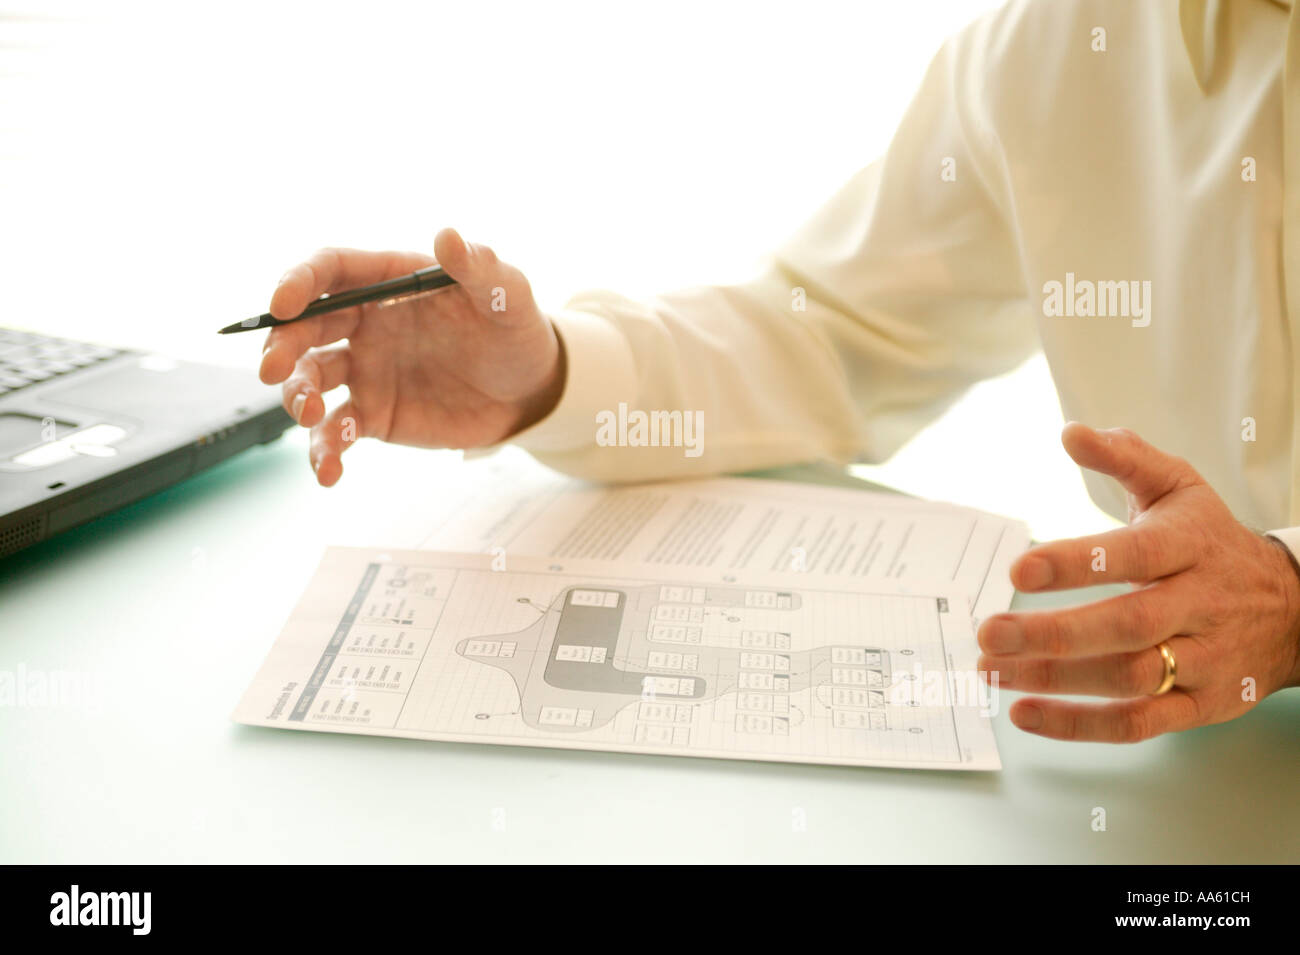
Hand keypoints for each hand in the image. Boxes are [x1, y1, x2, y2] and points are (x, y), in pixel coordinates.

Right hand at [258, 229, 564, 484]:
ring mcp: (365, 370)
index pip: (330, 271)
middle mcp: (365, 323)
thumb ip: (477, 267)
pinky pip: (336, 431)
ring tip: (309, 416)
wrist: (530, 391)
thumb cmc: (516, 329)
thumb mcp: (507, 295)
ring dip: (297, 396)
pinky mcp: (374, 413)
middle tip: (273, 371)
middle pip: (304, 328)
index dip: (298, 283)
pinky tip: (328, 472)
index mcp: (388, 282)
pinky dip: (324, 451)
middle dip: (281, 347)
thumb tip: (448, 236)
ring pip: (311, 379)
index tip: (280, 305)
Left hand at [978, 423, 1299, 741]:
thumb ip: (1125, 458)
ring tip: (992, 670)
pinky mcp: (1201, 705)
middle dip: (1053, 633)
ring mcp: (1203, 660)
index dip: (1077, 563)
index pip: (1133, 555)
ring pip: (1130, 677)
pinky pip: (1139, 723)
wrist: (1294, 607)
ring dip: (1055, 679)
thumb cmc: (1212, 541)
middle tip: (989, 633)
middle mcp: (1199, 605)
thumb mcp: (1179, 488)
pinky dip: (1079, 725)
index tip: (1019, 567)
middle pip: (1128, 624)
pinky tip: (1025, 712)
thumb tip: (1072, 432)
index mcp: (1188, 547)